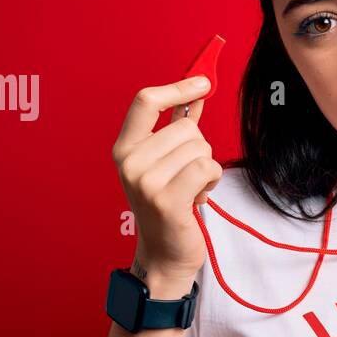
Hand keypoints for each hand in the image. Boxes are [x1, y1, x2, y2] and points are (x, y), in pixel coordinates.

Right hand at [111, 75, 221, 280]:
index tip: (203, 82)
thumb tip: (197, 93)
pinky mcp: (166, 199)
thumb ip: (177, 128)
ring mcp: (145, 181)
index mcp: (125, 148)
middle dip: (199, 148)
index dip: (178, 87)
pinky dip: (212, 180)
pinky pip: (206, 167)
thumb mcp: (164, 163)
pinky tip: (199, 197)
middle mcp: (130, 162)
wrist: (164, 255)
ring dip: (206, 168)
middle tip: (187, 175)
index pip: (147, 101)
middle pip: (185, 127)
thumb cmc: (168, 206)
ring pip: (200, 148)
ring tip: (190, 189)